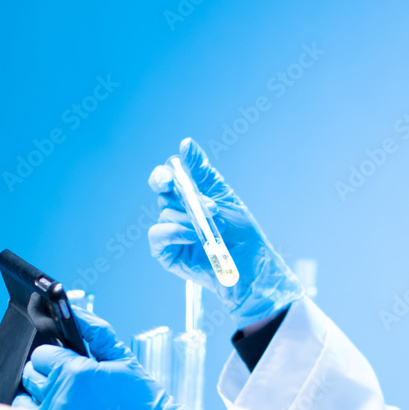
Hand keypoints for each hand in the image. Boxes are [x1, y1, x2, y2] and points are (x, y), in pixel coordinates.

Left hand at [12, 306, 205, 409]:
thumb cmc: (141, 401)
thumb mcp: (123, 358)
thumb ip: (96, 332)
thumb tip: (72, 310)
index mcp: (74, 372)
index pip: (40, 355)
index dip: (55, 358)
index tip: (67, 366)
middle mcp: (58, 399)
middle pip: (29, 377)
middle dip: (47, 378)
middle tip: (70, 388)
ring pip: (22, 405)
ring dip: (37, 405)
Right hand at [147, 137, 303, 328]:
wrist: (249, 265)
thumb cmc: (241, 233)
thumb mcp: (224, 196)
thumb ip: (202, 172)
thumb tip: (185, 144)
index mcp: (190, 196)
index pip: (168, 178)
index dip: (165, 173)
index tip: (172, 173)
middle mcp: (177, 211)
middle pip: (161, 191)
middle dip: (171, 188)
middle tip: (178, 188)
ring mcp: (171, 232)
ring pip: (166, 213)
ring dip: (190, 217)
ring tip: (214, 226)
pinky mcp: (167, 252)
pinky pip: (158, 234)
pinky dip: (175, 232)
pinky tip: (194, 237)